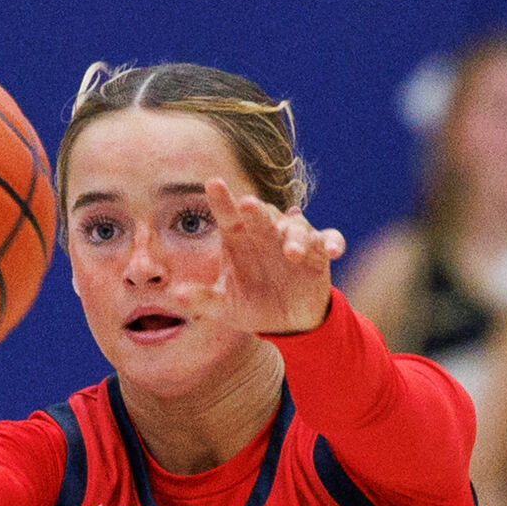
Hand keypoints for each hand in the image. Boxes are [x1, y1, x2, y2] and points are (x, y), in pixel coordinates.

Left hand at [199, 178, 345, 333]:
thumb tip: (174, 297)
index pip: (228, 215)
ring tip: (290, 252)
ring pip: (296, 228)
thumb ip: (202, 300)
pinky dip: (332, 243)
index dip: (221, 199)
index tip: (212, 182)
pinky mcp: (318, 254)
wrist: (288, 323)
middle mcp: (266, 234)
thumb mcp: (225, 307)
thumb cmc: (252, 304)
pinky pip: (328, 242)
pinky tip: (333, 250)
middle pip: (262, 216)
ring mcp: (294, 241)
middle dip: (257, 211)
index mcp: (240, 240)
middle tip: (249, 205)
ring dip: (295, 237)